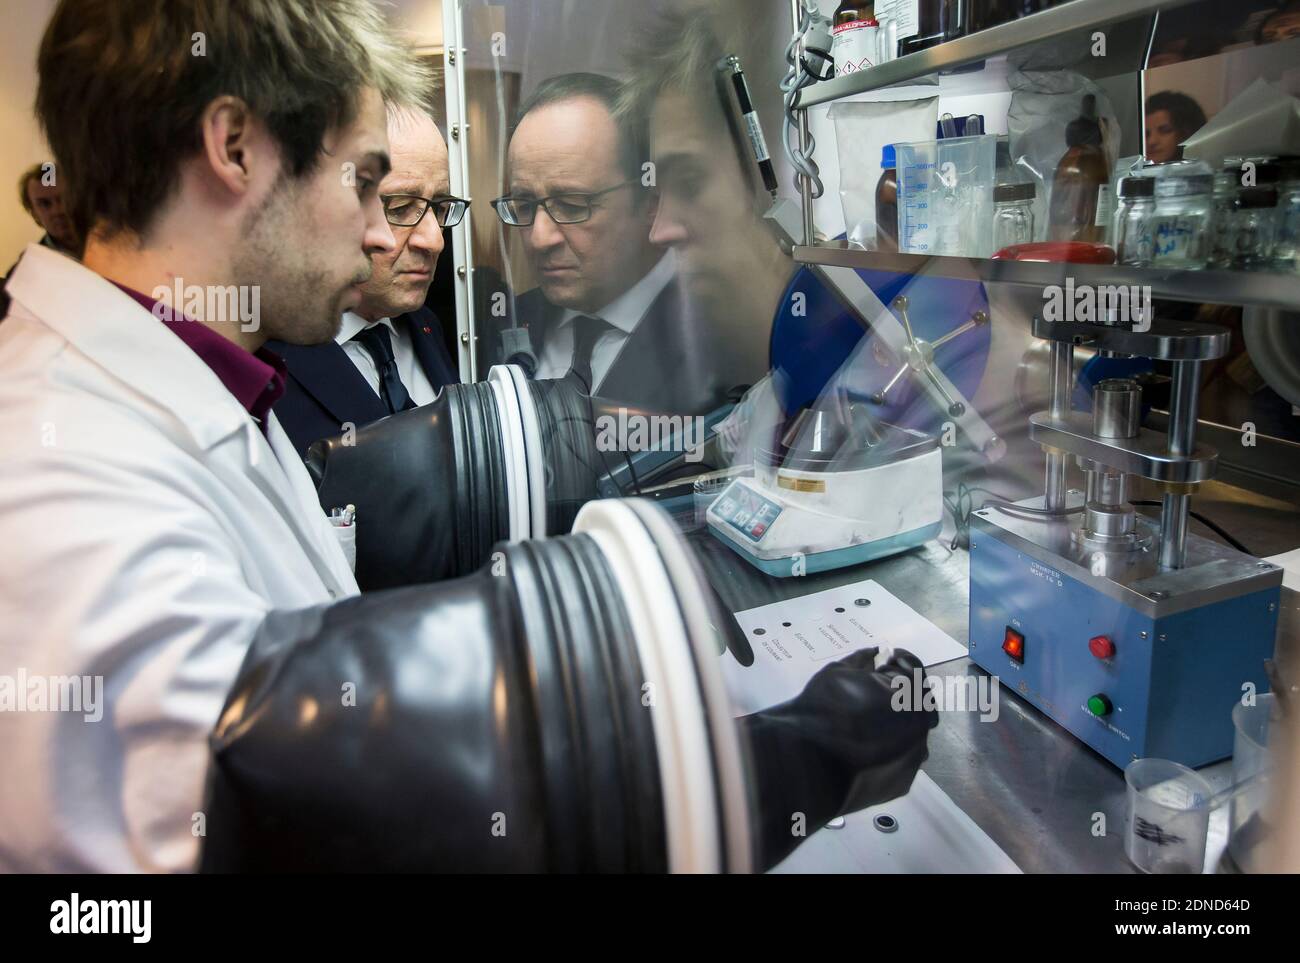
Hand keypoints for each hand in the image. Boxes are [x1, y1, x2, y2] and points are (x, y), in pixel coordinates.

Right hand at [737, 646, 938, 868]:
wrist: (807, 760)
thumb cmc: (822, 709)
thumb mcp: (837, 671)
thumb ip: (862, 659)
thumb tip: (875, 652)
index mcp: (908, 692)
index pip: (913, 668)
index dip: (895, 663)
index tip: (882, 664)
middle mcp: (920, 724)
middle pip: (919, 703)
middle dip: (900, 696)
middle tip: (872, 697)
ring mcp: (914, 755)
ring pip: (914, 735)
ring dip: (898, 727)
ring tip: (867, 727)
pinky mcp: (904, 782)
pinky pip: (904, 761)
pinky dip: (891, 753)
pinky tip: (867, 751)